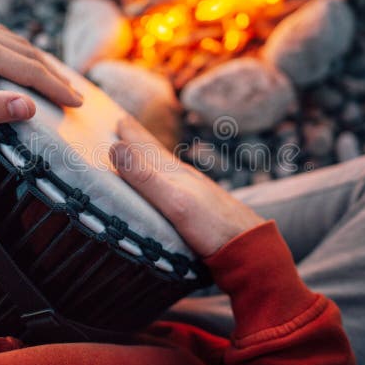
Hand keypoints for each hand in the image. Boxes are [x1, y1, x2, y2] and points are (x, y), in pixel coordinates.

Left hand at [0, 13, 82, 133]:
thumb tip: (30, 106)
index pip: (25, 67)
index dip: (54, 87)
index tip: (77, 103)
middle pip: (25, 51)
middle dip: (53, 75)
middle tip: (77, 97)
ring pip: (15, 42)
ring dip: (39, 63)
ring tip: (61, 84)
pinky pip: (0, 38)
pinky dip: (20, 53)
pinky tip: (30, 66)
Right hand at [109, 116, 264, 257]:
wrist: (250, 247)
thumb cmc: (212, 226)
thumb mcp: (174, 201)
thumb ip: (145, 177)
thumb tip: (115, 146)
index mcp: (174, 172)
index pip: (146, 146)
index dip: (131, 133)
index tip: (118, 118)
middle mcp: (183, 177)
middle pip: (155, 153)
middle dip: (138, 139)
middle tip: (125, 125)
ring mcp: (192, 191)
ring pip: (164, 168)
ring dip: (148, 157)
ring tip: (141, 152)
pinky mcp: (198, 207)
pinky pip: (171, 184)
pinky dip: (160, 178)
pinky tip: (166, 185)